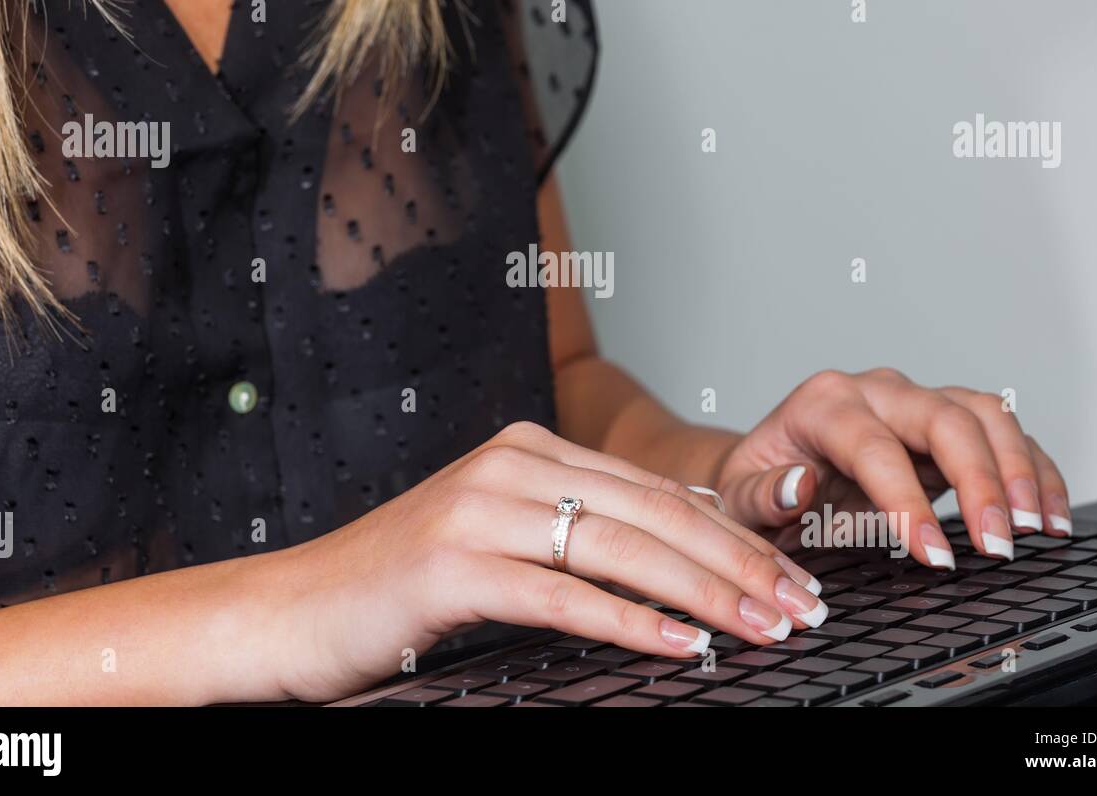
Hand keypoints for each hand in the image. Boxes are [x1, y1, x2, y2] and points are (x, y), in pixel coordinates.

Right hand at [255, 421, 827, 701]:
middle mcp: (510, 466)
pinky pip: (562, 595)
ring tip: (763, 628)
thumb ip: (577, 531)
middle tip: (802, 607)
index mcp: (529, 450)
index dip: (732, 534)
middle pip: (653, 512)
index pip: (657, 488)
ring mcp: (479, 511)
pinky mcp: (453, 566)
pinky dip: (629, 621)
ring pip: (619, 548)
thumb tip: (675, 556)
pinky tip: (680, 646)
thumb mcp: (500, 539)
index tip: (790, 575)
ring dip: (705, 593)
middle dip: (739, 563)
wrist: (294, 608)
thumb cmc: (401, 585)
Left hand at [712, 369, 1069, 567]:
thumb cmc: (757, 483)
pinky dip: (1036, 469)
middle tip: (999, 543)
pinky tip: (1051, 514)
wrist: (768, 469)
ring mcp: (916, 404)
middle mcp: (876, 393)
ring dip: (1020, 468)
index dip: (908, 501)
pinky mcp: (946, 426)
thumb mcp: (740, 495)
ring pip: (985, 414)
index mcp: (823, 406)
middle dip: (981, 479)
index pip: (875, 447)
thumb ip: (763, 493)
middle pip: (944, 418)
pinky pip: (1004, 432)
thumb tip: (795, 486)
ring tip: (1038, 528)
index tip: (934, 555)